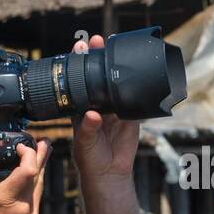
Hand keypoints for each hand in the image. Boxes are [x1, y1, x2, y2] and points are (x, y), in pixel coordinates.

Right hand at [0, 139, 47, 213]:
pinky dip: (34, 185)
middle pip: (38, 175)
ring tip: (41, 153)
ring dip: (40, 169)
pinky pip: (36, 198)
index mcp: (6, 199)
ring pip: (39, 186)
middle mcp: (23, 207)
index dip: (29, 154)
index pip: (28, 170)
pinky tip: (31, 178)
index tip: (21, 146)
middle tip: (43, 141)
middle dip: (41, 156)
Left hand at [70, 34, 139, 183]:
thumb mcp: (84, 143)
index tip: (79, 47)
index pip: (79, 81)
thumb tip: (92, 115)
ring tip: (115, 49)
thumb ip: (87, 129)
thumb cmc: (90, 158)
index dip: (79, 64)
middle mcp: (97, 105)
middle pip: (97, 76)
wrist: (109, 173)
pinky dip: (134, 88)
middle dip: (97, 57)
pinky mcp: (130, 116)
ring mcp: (114, 109)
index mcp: (81, 108)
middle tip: (96, 40)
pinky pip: (132, 100)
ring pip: (115, 84)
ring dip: (116, 68)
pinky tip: (135, 73)